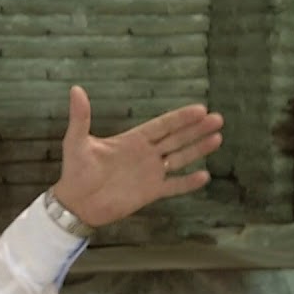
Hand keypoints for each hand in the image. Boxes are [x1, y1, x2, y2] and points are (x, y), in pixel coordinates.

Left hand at [51, 86, 223, 227]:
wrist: (76, 204)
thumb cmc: (75, 171)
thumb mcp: (77, 141)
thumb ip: (81, 117)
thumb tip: (75, 89)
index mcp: (133, 140)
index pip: (163, 125)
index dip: (181, 117)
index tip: (200, 109)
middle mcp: (146, 154)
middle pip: (177, 138)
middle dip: (197, 129)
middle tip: (218, 119)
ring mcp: (150, 173)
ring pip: (180, 158)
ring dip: (198, 149)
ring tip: (218, 138)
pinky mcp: (150, 193)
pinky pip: (174, 186)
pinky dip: (189, 183)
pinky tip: (205, 176)